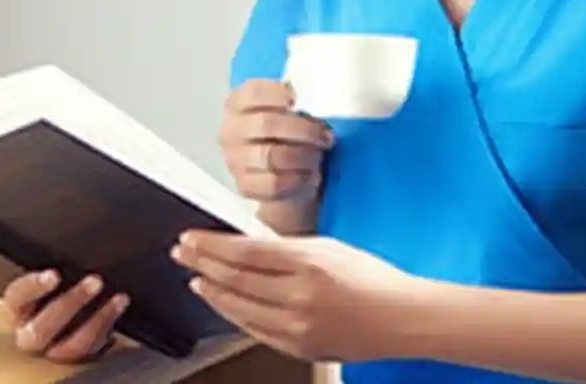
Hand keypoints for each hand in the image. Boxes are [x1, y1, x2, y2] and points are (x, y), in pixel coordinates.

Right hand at [1, 270, 129, 363]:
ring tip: (118, 299)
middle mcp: (29, 335)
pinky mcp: (77, 358)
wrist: (66, 315)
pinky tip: (119, 310)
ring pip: (71, 346)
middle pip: (41, 330)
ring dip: (97, 320)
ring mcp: (53, 351)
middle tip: (95, 281)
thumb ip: (56, 269)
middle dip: (71, 304)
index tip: (53, 275)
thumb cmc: (53, 289)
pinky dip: (108, 330)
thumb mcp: (48, 277)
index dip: (33, 287)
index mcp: (16, 310)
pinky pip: (92, 351)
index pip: (16, 298)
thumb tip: (78, 249)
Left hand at [170, 232, 419, 361]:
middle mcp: (299, 296)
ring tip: (198, 279)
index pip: (244, 251)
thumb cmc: (374, 280)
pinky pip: (255, 330)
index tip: (191, 239)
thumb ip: (288, 248)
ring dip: (213, 291)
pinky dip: (235, 315)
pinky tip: (225, 304)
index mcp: (308, 263)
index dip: (211, 245)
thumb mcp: (330, 248)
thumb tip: (248, 247)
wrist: (402, 318)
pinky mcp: (299, 346)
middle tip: (182, 254)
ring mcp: (297, 325)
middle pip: (235, 278)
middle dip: (202, 263)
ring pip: (240, 307)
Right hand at [219, 79, 333, 202]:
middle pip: (266, 124)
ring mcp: (235, 160)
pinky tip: (310, 175)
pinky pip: (274, 183)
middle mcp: (231, 130)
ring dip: (303, 156)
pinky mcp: (245, 185)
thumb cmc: (287, 133)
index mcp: (237, 104)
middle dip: (303, 130)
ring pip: (271, 155)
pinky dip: (298, 179)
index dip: (277, 93)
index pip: (253, 93)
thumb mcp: (288, 111)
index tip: (297, 100)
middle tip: (326, 136)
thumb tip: (316, 108)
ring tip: (318, 156)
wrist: (281, 171)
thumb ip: (296, 104)